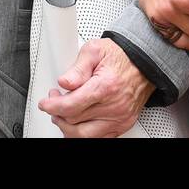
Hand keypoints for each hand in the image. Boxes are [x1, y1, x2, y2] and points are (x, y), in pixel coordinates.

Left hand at [37, 38, 153, 137]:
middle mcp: (114, 106)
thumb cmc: (121, 55)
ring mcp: (120, 118)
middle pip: (74, 121)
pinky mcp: (123, 124)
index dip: (52, 106)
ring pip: (84, 135)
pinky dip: (83, 132)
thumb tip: (64, 81)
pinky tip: (77, 122)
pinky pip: (99, 138)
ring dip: (68, 127)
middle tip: (54, 101)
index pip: (71, 106)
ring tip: (63, 114)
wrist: (143, 62)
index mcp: (105, 86)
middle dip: (58, 113)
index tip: (45, 103)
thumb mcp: (95, 50)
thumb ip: (77, 68)